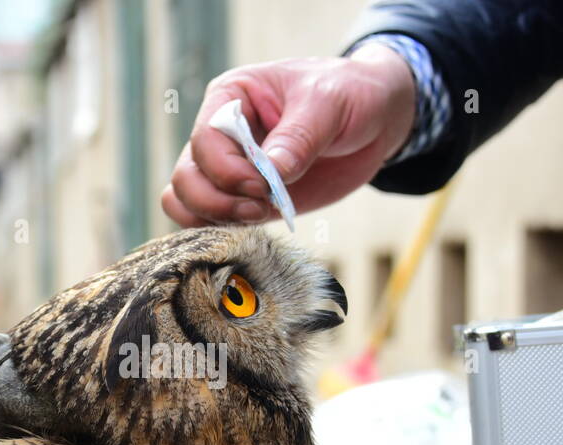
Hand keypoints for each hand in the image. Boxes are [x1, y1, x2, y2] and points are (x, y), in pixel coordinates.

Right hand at [162, 43, 415, 226]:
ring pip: (188, 202)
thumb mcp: (328, 103)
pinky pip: (212, 221)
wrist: (375, 120)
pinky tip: (257, 228)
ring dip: (215, 218)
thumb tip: (269, 174)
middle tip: (260, 208)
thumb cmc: (349, 94)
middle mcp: (221, 135)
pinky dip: (224, 231)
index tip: (264, 184)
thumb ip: (297, 137)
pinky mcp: (248, 199)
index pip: (205, 139)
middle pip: (186, 176)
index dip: (228, 169)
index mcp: (231, 98)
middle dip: (216, 200)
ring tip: (259, 216)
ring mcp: (231, 170)